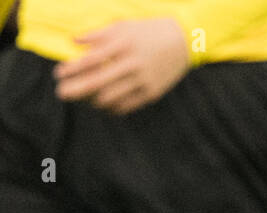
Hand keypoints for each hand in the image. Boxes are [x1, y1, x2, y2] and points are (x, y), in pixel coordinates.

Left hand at [55, 18, 190, 114]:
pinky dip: (111, 107)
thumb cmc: (148, 32)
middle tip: (61, 94)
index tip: (58, 74)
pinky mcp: (152, 92)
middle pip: (97, 82)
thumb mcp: (122, 26)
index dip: (72, 69)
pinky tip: (103, 104)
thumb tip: (74, 42)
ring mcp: (143, 80)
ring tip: (83, 99)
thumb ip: (97, 34)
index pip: (90, 60)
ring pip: (111, 98)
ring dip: (92, 100)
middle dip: (75, 90)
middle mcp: (131, 64)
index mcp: (122, 45)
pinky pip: (127, 105)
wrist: (183, 41)